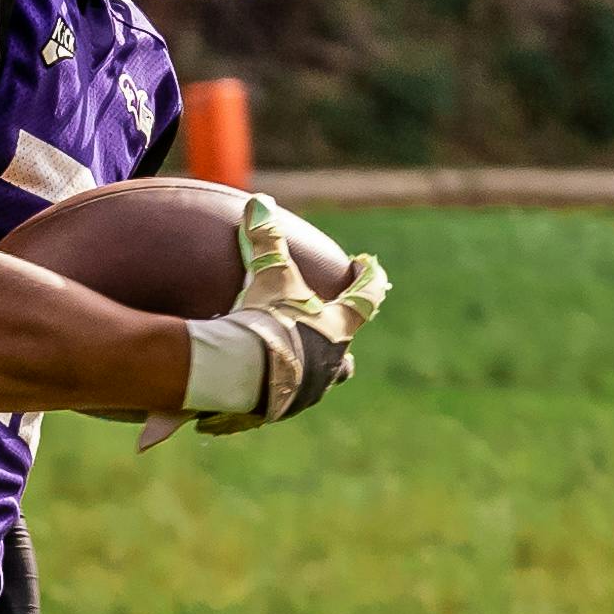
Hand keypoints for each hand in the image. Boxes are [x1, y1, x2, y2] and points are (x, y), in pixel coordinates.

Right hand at [144, 196, 388, 445]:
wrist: (243, 371)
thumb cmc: (267, 319)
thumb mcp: (267, 274)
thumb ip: (265, 238)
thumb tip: (259, 202)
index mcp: (336, 329)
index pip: (365, 301)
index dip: (370, 281)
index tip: (369, 266)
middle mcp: (330, 363)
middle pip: (346, 359)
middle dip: (339, 345)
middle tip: (329, 333)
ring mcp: (307, 391)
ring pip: (316, 382)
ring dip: (306, 371)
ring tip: (286, 362)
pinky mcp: (278, 411)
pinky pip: (279, 399)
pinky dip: (271, 389)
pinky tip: (252, 385)